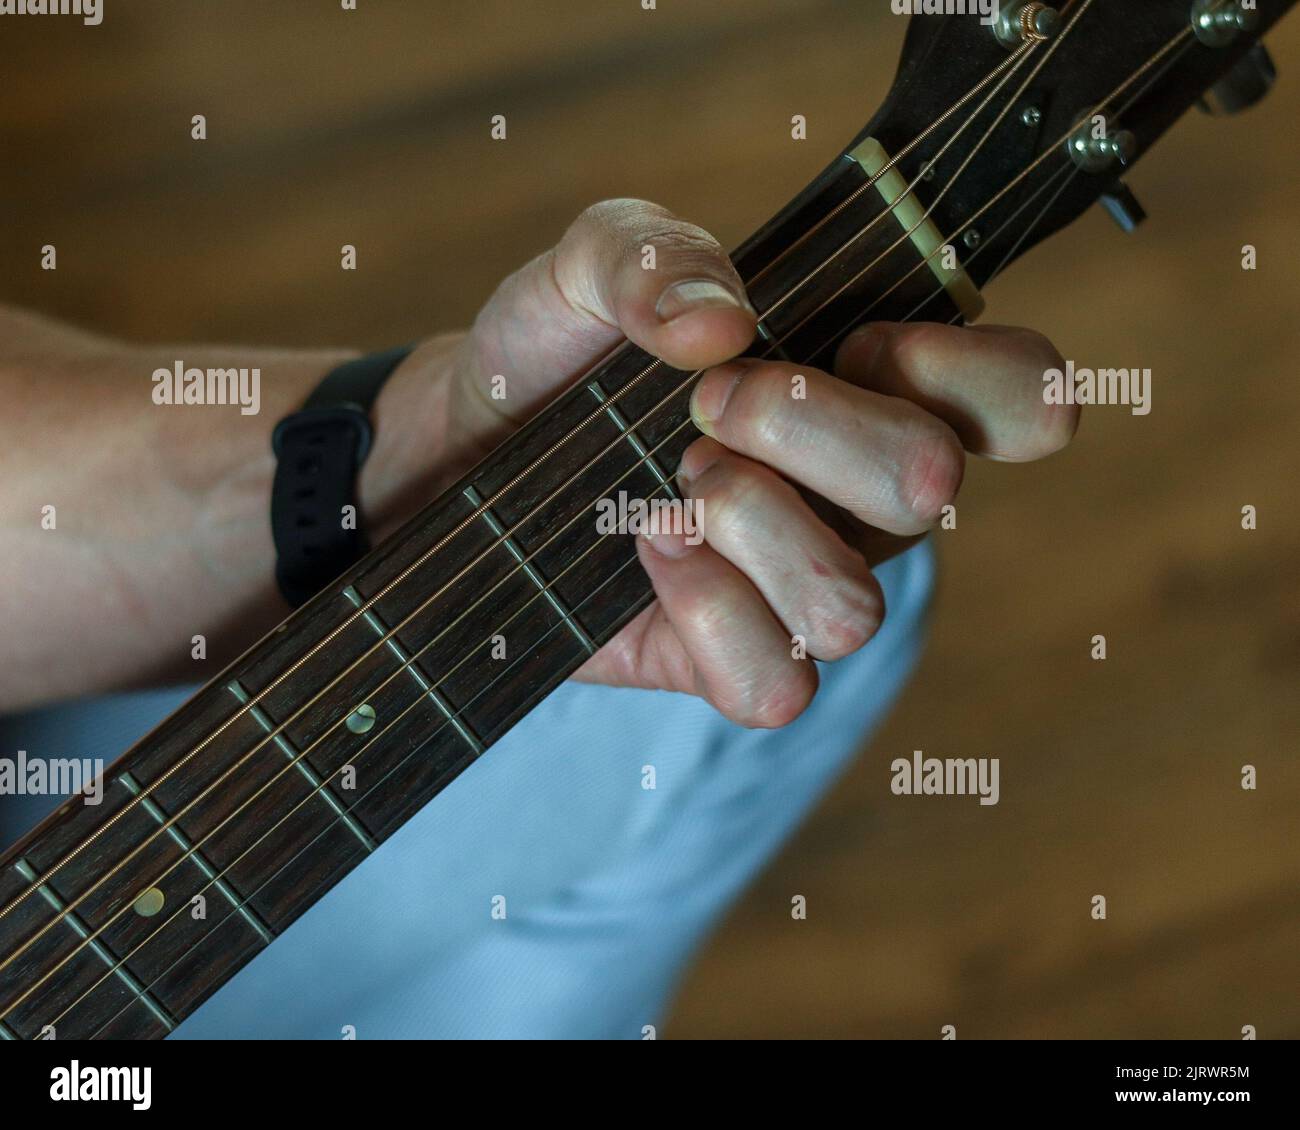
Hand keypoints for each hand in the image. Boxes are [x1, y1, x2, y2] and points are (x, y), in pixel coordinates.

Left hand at [372, 199, 1076, 727]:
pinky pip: (775, 687)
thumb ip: (650, 253)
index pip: (1021, 400)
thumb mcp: (588, 266)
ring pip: (854, 608)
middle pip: (931, 488)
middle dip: (811, 428)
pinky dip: (707, 614)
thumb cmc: (558, 352)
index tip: (864, 337)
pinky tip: (647, 552)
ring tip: (674, 485)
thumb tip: (719, 328)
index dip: (974, 371)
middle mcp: (857, 497)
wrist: (465, 450)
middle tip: (710, 404)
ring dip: (754, 527)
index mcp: (871, 387)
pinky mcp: (726, 662)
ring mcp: (797, 586)